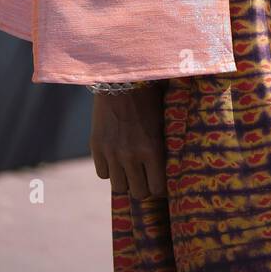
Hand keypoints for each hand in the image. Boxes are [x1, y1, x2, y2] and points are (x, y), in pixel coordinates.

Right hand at [90, 82, 166, 199]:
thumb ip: (163, 145)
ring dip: (125, 180)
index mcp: (152, 149)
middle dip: (143, 187)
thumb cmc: (149, 96)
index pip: (157, 188)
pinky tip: (115, 158)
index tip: (160, 182)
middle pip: (138, 192)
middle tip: (146, 177)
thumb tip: (174, 164)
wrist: (120, 79)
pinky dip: (109, 169)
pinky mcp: (96, 147)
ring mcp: (112, 153)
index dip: (160, 188)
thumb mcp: (162, 120)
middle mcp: (131, 156)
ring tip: (130, 168)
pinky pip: (103, 174)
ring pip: (119, 187)